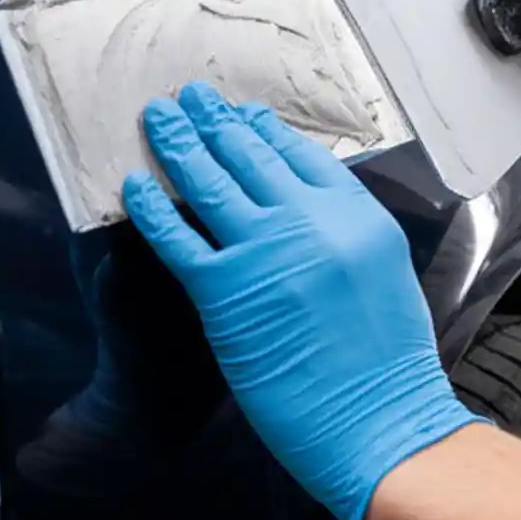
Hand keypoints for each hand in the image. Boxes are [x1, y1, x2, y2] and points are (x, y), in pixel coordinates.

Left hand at [121, 81, 482, 519]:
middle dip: (213, 121)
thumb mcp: (384, 271)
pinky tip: (133, 184)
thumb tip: (309, 201)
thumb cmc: (387, 362)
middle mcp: (311, 220)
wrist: (378, 421)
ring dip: (177, 142)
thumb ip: (347, 229)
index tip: (241, 112)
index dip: (262, 128)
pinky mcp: (225, 290)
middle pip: (248, 155)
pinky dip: (150, 207)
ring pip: (209, 180)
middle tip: (190, 97)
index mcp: (355, 213)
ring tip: (159, 116)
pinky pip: (176, 235)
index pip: (300, 153)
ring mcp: (266, 251)